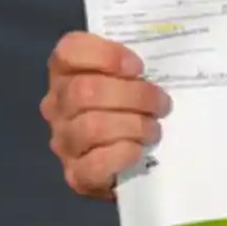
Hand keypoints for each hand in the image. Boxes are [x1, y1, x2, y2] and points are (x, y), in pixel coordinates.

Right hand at [40, 31, 171, 199]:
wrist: (134, 161)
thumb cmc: (136, 106)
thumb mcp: (135, 76)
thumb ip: (138, 62)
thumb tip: (169, 51)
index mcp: (68, 72)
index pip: (69, 50)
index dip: (105, 55)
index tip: (138, 67)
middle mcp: (58, 104)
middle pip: (85, 91)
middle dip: (135, 96)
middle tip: (162, 103)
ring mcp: (63, 141)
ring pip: (91, 127)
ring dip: (134, 126)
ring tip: (154, 129)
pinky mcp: (76, 174)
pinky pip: (95, 163)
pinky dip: (123, 154)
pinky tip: (138, 150)